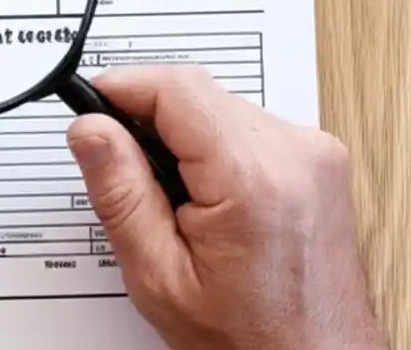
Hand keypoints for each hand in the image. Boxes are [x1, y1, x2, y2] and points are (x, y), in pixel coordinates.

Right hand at [66, 66, 388, 349]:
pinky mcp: (321, 159)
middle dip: (152, 122)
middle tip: (130, 175)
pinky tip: (211, 198)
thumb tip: (89, 130)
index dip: (124, 86)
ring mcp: (316, 153)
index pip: (177, 89)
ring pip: (223, 106)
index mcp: (255, 180)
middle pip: (199, 94)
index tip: (90, 104)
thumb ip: (121, 193)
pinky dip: (219, 149)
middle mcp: (296, 154)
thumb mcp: (160, 276)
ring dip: (187, 137)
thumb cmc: (250, 339)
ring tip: (177, 201)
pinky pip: (251, 126)